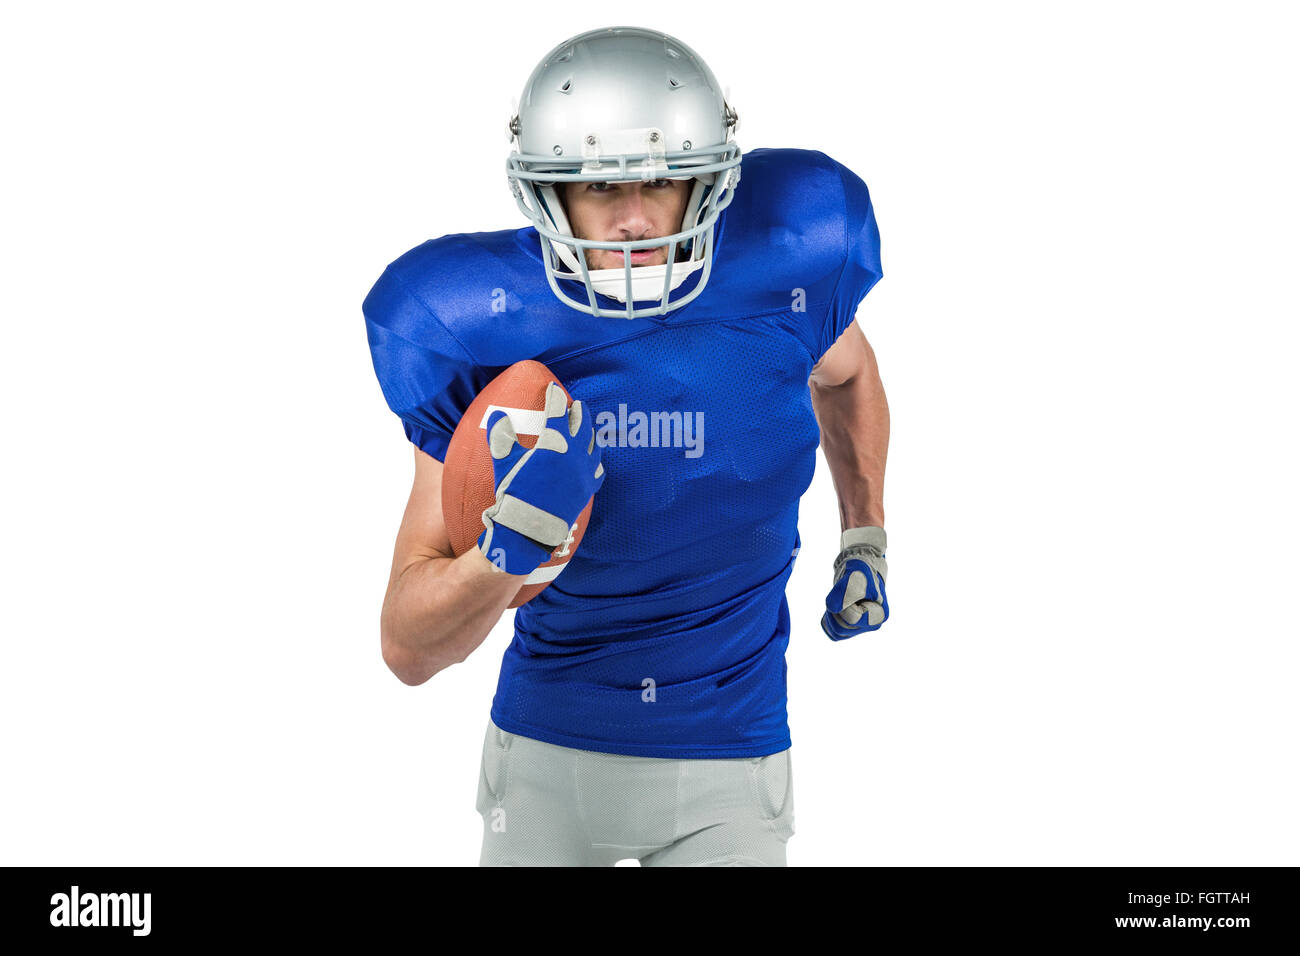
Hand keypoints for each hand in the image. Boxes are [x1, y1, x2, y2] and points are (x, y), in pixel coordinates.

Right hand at [478, 382, 604, 574]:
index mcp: (555, 442)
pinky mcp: (588, 489)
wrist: (530, 528)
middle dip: (579, 412)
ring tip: (587, 428)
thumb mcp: (504, 462)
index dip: (555, 398)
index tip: (553, 390)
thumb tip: (497, 415)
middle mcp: (575, 453)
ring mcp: (584, 472)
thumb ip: (502, 436)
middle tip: (576, 405)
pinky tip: (594, 460)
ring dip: (590, 433)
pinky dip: (596, 461)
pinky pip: (598, 471)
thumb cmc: (515, 493)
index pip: (557, 411)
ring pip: (594, 445)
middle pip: (582, 424)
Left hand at [821, 526, 888, 639]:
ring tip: (837, 599)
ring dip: (830, 615)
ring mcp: (861, 627)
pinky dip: (828, 621)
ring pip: (837, 632)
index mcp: (879, 614)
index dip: (844, 605)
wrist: (859, 570)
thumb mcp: (854, 577)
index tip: (848, 591)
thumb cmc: (861, 572)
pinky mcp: (851, 627)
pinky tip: (831, 608)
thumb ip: (844, 592)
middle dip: (835, 611)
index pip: (853, 619)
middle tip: (839, 595)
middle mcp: (872, 625)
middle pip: (843, 628)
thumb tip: (832, 608)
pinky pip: (834, 633)